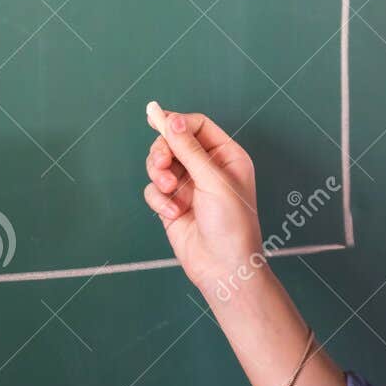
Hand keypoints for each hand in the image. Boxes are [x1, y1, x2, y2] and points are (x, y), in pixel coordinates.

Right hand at [143, 101, 266, 300]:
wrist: (223, 268)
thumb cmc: (232, 225)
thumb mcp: (212, 180)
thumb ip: (188, 148)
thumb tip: (170, 117)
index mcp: (226, 156)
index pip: (196, 126)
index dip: (176, 123)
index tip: (156, 121)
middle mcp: (207, 168)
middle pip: (172, 142)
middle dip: (162, 152)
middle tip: (161, 164)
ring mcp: (188, 186)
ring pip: (159, 165)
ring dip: (159, 176)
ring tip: (169, 192)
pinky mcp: (172, 205)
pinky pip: (154, 190)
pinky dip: (159, 200)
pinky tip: (174, 214)